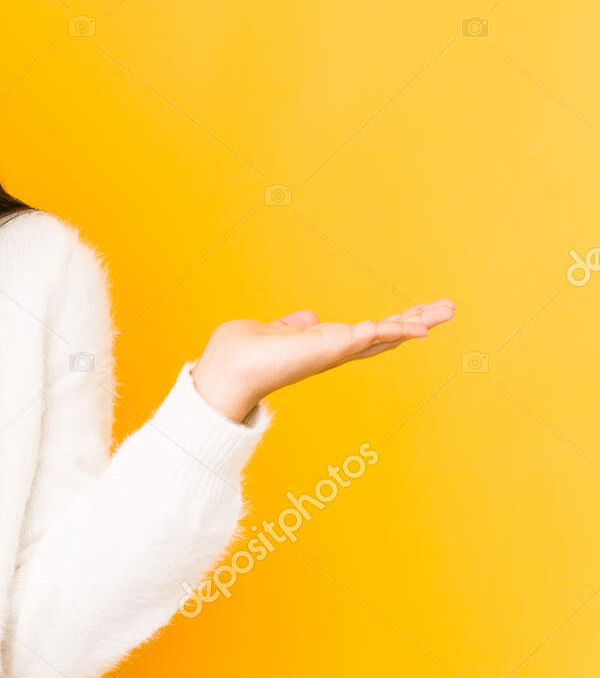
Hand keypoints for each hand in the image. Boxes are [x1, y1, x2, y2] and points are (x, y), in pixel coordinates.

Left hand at [190, 298, 456, 422]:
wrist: (228, 368)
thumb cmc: (242, 354)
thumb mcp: (274, 332)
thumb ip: (293, 327)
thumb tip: (307, 319)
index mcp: (324, 345)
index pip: (368, 334)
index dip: (395, 324)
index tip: (420, 314)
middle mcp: (335, 350)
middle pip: (386, 335)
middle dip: (418, 321)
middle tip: (450, 308)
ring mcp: (337, 349)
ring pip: (386, 334)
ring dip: (417, 322)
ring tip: (447, 310)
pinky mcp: (332, 345)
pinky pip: (372, 335)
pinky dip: (396, 330)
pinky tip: (419, 327)